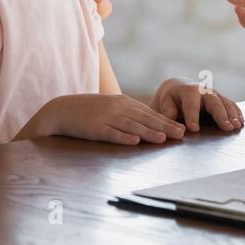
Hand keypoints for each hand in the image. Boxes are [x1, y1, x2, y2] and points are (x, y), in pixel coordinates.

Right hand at [27, 93, 186, 145]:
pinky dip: (123, 137)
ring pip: (132, 126)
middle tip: (181, 134)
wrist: (62, 110)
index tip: (182, 128)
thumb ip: (128, 114)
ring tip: (163, 139)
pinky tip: (134, 142)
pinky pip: (111, 133)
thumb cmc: (89, 111)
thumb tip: (148, 124)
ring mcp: (106, 117)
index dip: (167, 120)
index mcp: (123, 102)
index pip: (149, 113)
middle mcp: (117, 108)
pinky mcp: (95, 128)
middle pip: (145, 119)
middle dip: (165, 127)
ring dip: (148, 132)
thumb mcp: (111, 108)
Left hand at [150, 78, 243, 132]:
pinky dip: (237, 113)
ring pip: (225, 102)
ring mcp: (214, 94)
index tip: (194, 129)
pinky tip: (241, 122)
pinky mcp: (220, 99)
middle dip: (220, 114)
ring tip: (237, 126)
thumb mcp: (165, 105)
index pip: (191, 104)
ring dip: (232, 115)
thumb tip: (174, 127)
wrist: (178, 88)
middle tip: (227, 127)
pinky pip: (230, 105)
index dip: (192, 116)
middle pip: (213, 101)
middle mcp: (203, 90)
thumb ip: (168, 114)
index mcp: (187, 91)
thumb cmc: (170, 100)